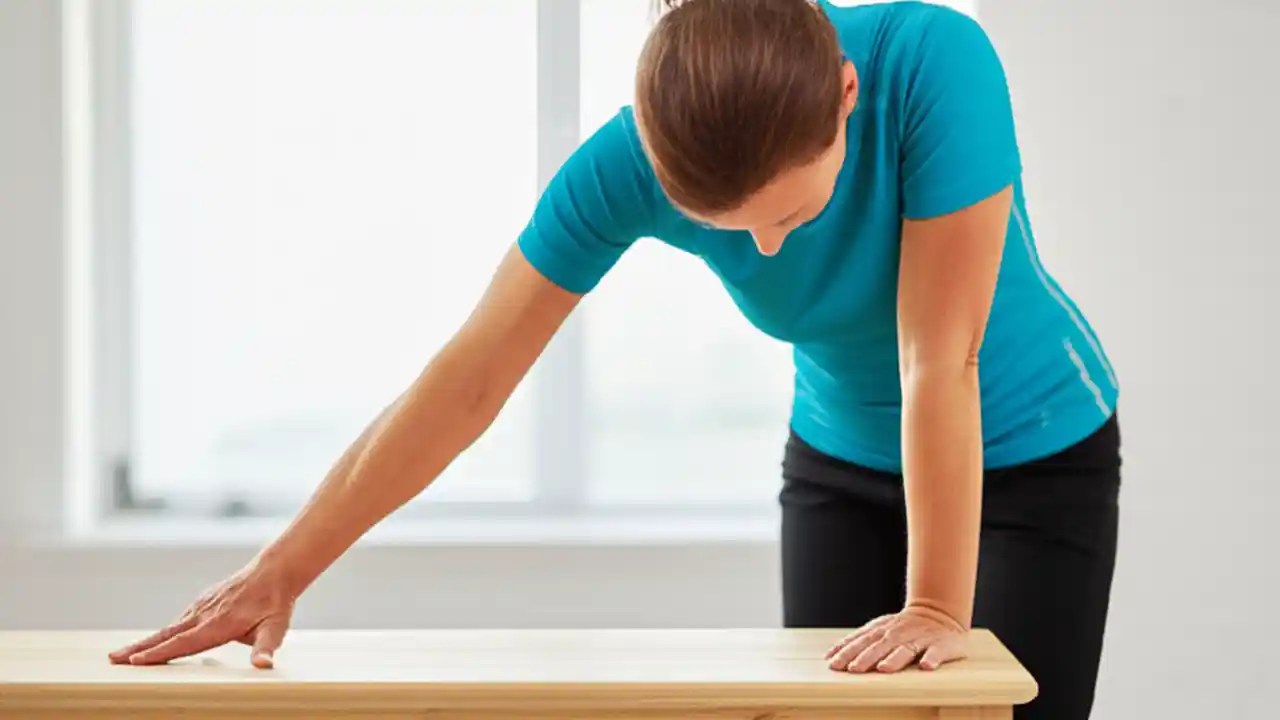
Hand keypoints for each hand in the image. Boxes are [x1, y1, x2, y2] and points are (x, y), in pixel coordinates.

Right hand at [108, 559, 295, 667]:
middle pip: (167, 634)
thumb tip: (264, 665)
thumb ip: (266, 647)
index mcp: (219, 624)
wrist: (275, 571)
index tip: (135, 661)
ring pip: (170, 627)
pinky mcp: (203, 603)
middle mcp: (205, 615)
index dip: (160, 653)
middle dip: (139, 648)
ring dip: (146, 641)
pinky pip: (180, 620)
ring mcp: (202, 607)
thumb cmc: (276, 603)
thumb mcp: (277, 627)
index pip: (185, 643)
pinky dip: (163, 631)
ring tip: (123, 655)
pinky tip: (155, 640)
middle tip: (112, 659)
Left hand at [824, 606, 967, 672]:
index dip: (847, 651)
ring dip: (894, 659)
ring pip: (906, 649)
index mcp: (882, 630)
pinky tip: (926, 666)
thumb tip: (830, 654)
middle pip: (880, 646)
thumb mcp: (879, 629)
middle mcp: (899, 634)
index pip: (861, 641)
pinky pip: (937, 652)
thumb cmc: (903, 627)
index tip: (833, 663)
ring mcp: (920, 639)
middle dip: (865, 657)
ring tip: (884, 668)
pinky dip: (932, 658)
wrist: (939, 614)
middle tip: (853, 669)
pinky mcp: (941, 645)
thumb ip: (857, 641)